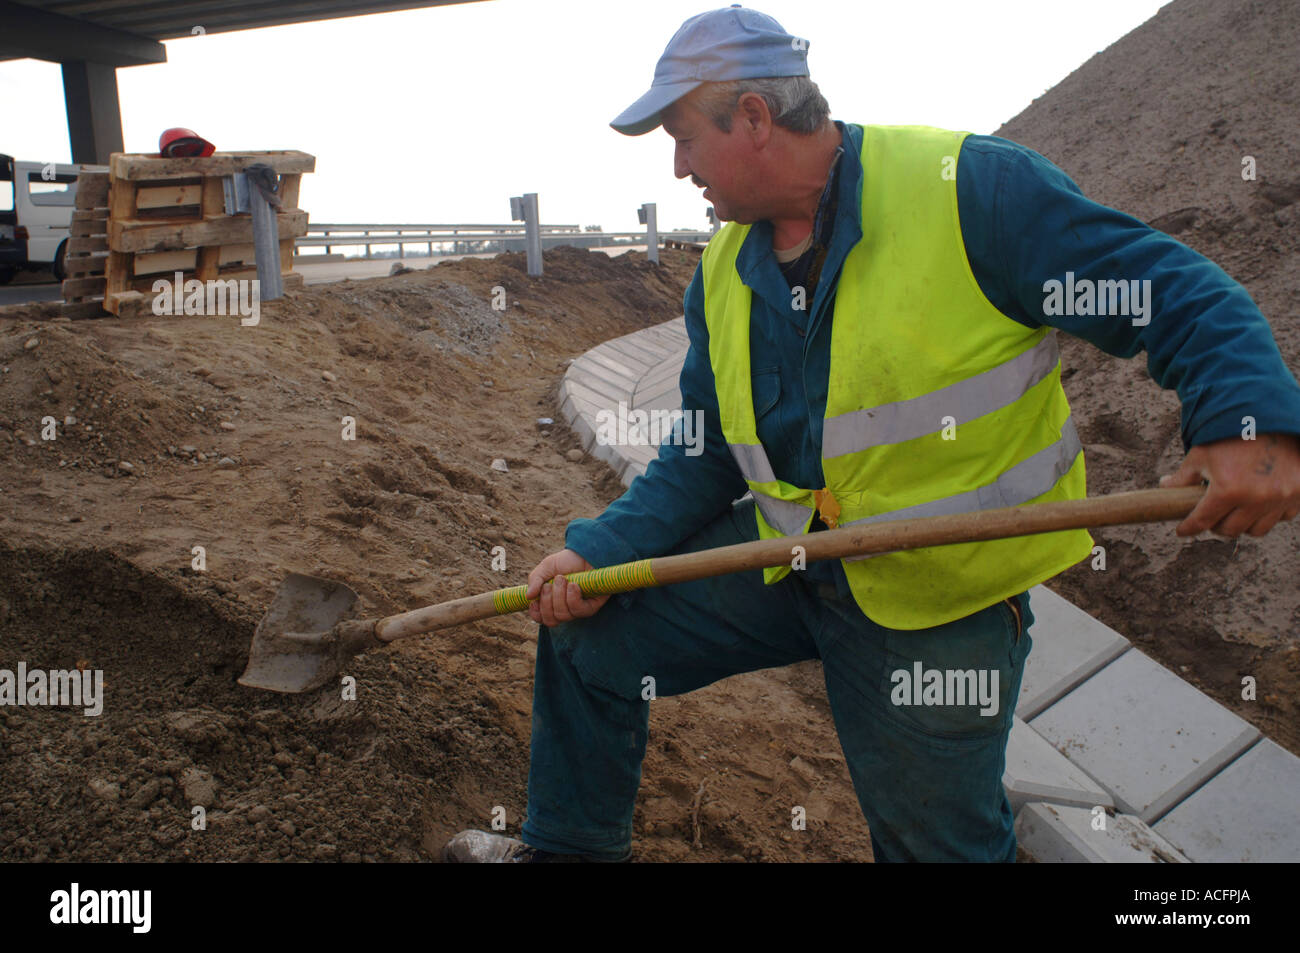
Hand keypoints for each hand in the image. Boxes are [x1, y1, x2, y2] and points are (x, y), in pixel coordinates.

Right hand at [526, 549, 610, 625]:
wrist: (587, 553)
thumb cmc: (567, 561)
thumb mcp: (546, 567)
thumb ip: (535, 580)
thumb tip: (528, 596)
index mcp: (552, 602)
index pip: (541, 618)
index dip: (536, 613)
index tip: (534, 601)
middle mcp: (565, 609)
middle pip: (551, 620)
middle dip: (546, 602)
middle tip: (549, 584)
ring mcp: (578, 609)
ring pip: (563, 615)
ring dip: (559, 596)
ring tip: (563, 579)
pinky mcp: (591, 607)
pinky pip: (578, 611)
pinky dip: (572, 597)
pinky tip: (573, 585)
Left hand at [1160, 433, 1299, 536]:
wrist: (1273, 417)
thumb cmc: (1232, 435)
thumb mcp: (1201, 453)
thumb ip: (1183, 477)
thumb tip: (1165, 488)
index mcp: (1228, 489)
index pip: (1202, 521)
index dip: (1188, 528)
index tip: (1182, 530)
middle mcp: (1257, 498)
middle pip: (1230, 530)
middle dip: (1216, 526)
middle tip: (1211, 517)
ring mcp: (1281, 498)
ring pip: (1256, 529)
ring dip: (1242, 523)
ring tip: (1234, 511)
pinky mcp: (1299, 495)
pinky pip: (1281, 517)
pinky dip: (1268, 514)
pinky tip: (1259, 502)